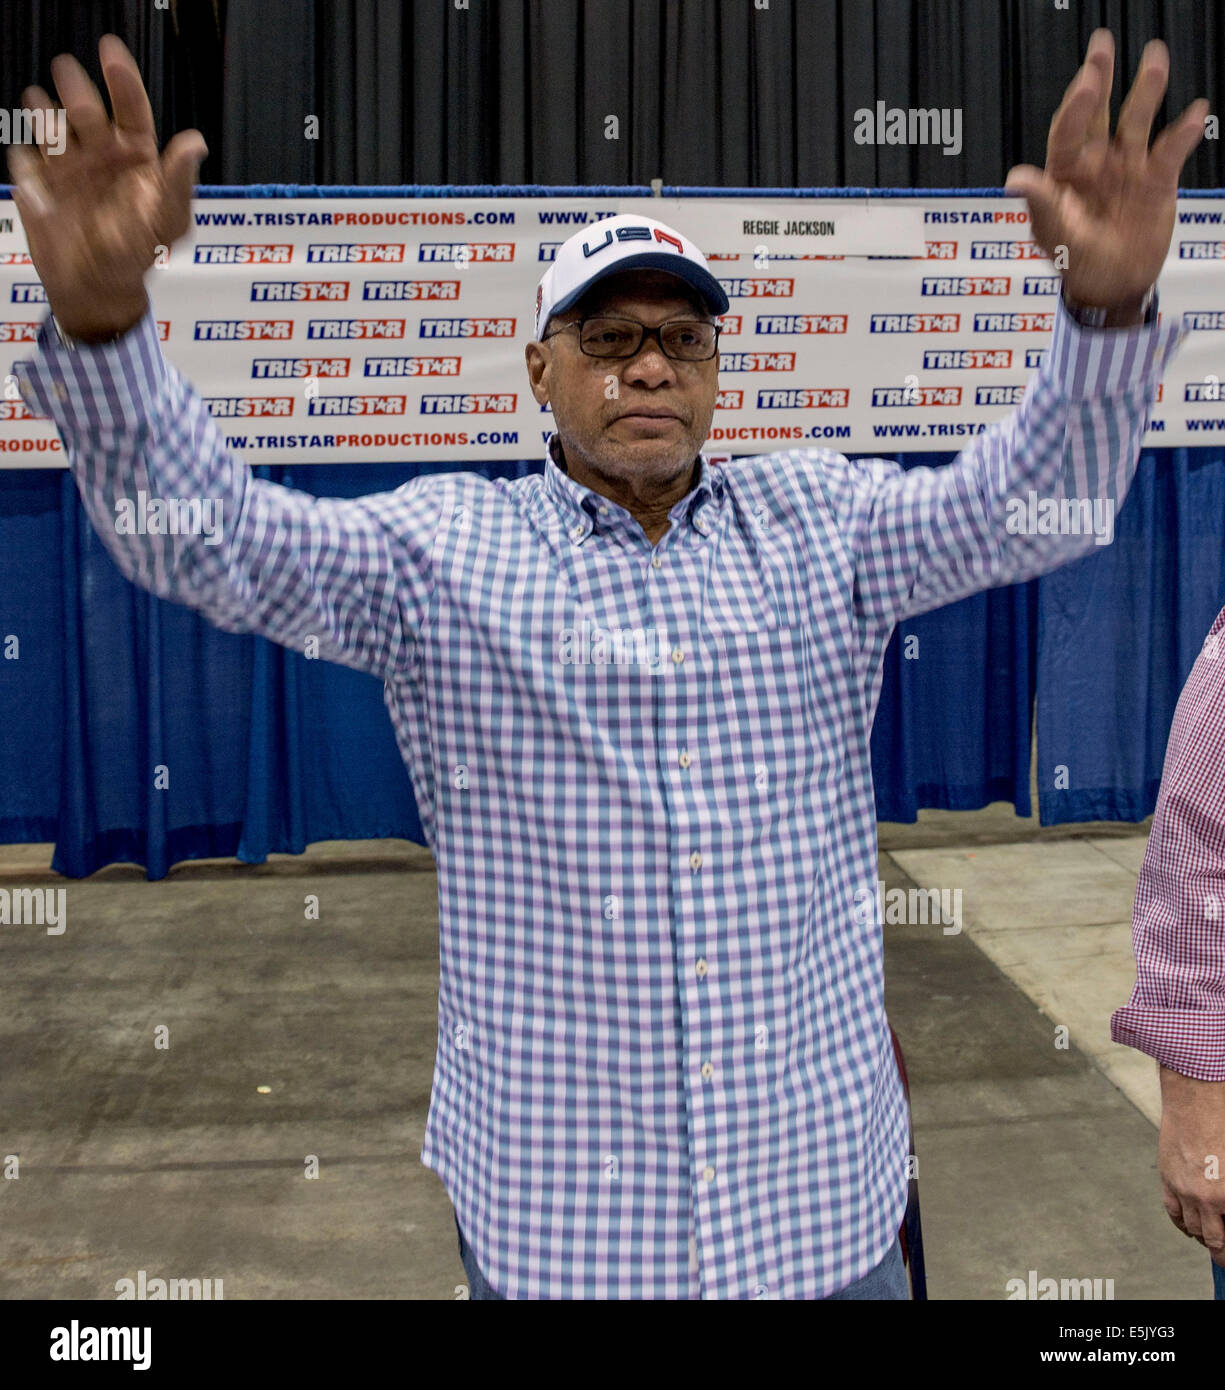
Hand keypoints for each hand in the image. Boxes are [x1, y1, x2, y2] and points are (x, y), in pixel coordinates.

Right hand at [7, 33, 206, 341]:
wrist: (100, 287)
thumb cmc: (139, 252)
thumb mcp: (168, 220)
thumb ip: (178, 181)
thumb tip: (195, 143)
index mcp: (136, 156)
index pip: (131, 109)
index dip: (122, 79)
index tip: (110, 52)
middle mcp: (100, 153)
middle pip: (87, 112)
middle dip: (79, 94)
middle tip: (69, 80)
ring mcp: (67, 166)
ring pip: (52, 128)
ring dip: (46, 116)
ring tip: (40, 106)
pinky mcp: (38, 183)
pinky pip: (26, 162)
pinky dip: (28, 165)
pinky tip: (39, 183)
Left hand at [1005, 29, 1207, 322]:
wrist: (1112, 285)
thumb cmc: (1076, 262)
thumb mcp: (1056, 234)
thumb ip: (1042, 203)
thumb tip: (1016, 179)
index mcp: (1065, 173)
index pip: (1067, 131)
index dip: (1076, 106)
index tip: (1087, 80)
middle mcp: (1096, 162)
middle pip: (1097, 113)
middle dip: (1100, 79)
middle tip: (1101, 45)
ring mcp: (1127, 167)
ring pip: (1136, 121)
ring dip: (1146, 91)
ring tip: (1155, 58)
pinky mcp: (1157, 179)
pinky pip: (1170, 150)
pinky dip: (1183, 132)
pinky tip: (1194, 112)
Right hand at [1157, 1065, 1224, 1266]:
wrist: (1197, 1096)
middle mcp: (1206, 1198)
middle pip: (1213, 1239)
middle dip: (1222, 1252)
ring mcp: (1183, 1188)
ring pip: (1192, 1228)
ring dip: (1203, 1237)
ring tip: (1212, 1240)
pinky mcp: (1167, 1177)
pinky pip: (1172, 1211)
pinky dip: (1182, 1224)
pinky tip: (1190, 1228)